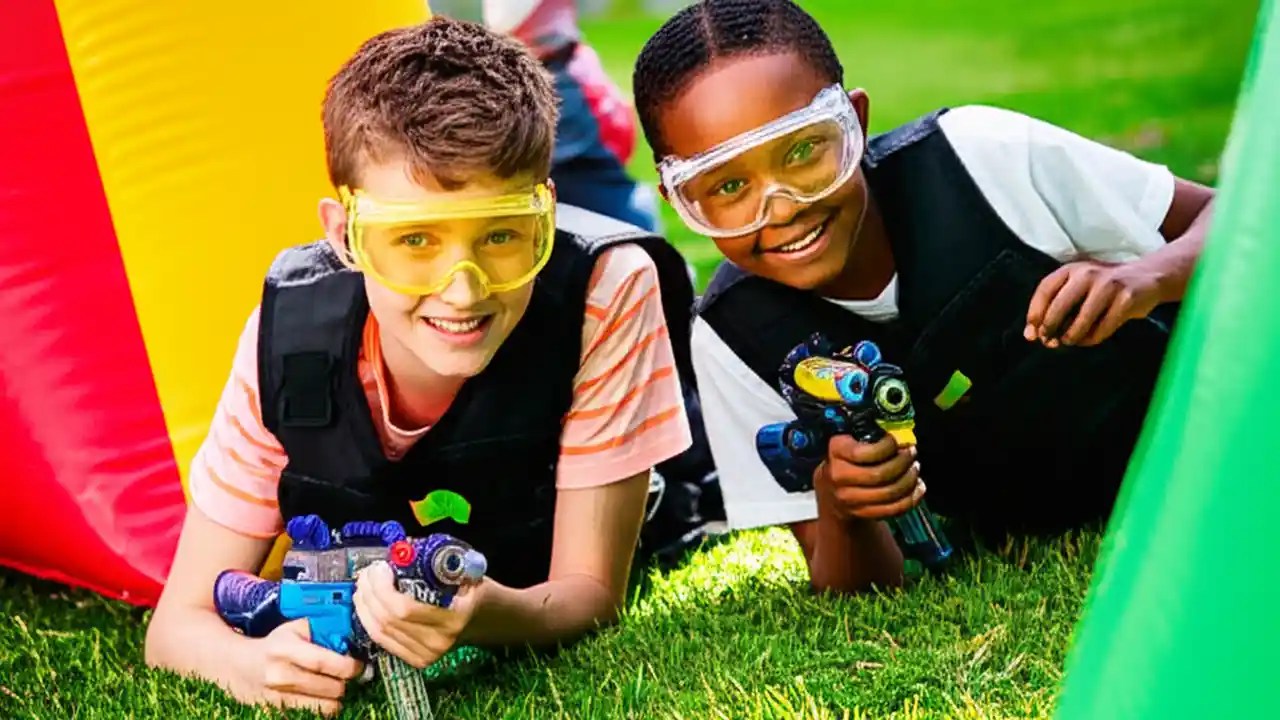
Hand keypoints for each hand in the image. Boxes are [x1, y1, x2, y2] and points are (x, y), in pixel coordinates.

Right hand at [231, 618, 364, 717]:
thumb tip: (353, 638)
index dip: (349, 667)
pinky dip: (322, 708)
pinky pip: (314, 716)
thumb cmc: (275, 645)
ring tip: (333, 686)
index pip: (325, 663)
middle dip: (345, 682)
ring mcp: (278, 699)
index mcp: (285, 650)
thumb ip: (323, 629)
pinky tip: (319, 696)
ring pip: (326, 707)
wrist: (240, 668)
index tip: (359, 666)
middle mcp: (280, 676)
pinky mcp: (278, 713)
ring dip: (335, 697)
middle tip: (346, 676)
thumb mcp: (295, 629)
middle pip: (331, 689)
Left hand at [353, 561, 482, 668]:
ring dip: (364, 605)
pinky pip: (382, 640)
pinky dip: (367, 620)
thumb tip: (399, 551)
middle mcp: (438, 642)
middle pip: (388, 620)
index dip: (383, 588)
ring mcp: (426, 655)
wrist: (483, 618)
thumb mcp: (462, 570)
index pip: (404, 609)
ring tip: (363, 584)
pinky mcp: (416, 660)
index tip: (379, 567)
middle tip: (367, 571)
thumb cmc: (472, 589)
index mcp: (453, 619)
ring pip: (380, 631)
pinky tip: (364, 602)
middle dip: (370, 592)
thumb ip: (433, 562)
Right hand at [814, 433, 923, 521]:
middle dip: (902, 462)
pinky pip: (894, 509)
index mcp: (835, 452)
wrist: (831, 491)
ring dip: (909, 479)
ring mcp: (850, 499)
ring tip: (914, 468)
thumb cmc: (846, 460)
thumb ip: (868, 435)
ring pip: (890, 493)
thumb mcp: (848, 442)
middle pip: (880, 474)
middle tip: (911, 452)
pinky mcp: (863, 513)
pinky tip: (918, 486)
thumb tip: (900, 432)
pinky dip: (912, 498)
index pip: (863, 453)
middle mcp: (838, 477)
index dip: (886, 447)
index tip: (896, 440)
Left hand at [1025, 259, 1166, 347]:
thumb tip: (1032, 334)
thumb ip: (1055, 305)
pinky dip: (1092, 338)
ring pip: (1082, 320)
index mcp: (1072, 269)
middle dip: (1050, 327)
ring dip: (1072, 336)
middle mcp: (1088, 273)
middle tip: (1048, 341)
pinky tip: (1088, 339)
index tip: (1031, 333)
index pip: (1045, 289)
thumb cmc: (1103, 287)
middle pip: (1060, 305)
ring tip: (1069, 341)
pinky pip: (1103, 327)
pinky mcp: (1126, 299)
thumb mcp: (1078, 286)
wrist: (1146, 277)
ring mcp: (1109, 285)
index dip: (1035, 313)